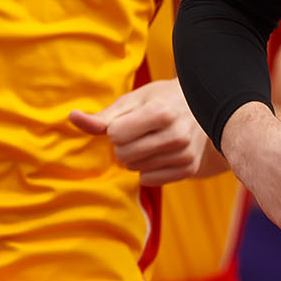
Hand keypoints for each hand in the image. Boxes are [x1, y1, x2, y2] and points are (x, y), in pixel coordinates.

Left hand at [69, 79, 208, 185]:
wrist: (208, 109)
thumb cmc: (163, 100)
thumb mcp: (135, 100)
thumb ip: (104, 115)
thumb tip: (72, 117)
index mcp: (162, 112)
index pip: (114, 134)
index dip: (117, 127)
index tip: (133, 118)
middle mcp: (176, 134)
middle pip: (123, 154)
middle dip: (125, 144)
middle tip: (143, 131)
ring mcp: (184, 153)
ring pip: (135, 168)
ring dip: (136, 157)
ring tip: (154, 140)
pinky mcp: (188, 168)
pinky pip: (148, 180)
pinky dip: (148, 169)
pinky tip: (162, 154)